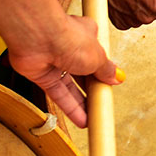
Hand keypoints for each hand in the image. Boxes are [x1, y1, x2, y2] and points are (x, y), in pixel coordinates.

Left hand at [7, 14, 121, 127]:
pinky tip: (81, 120)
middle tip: (102, 104)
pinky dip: (69, 108)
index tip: (110, 85)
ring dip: (82, 104)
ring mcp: (55, 62)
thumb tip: (117, 77)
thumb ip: (106, 70)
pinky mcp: (42, 75)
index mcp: (86, 36)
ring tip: (94, 118)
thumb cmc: (68, 37)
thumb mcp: (98, 57)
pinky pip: (58, 94)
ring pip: (70, 87)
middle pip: (83, 74)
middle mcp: (69, 48)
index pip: (97, 56)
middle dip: (93, 90)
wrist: (38, 37)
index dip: (103, 71)